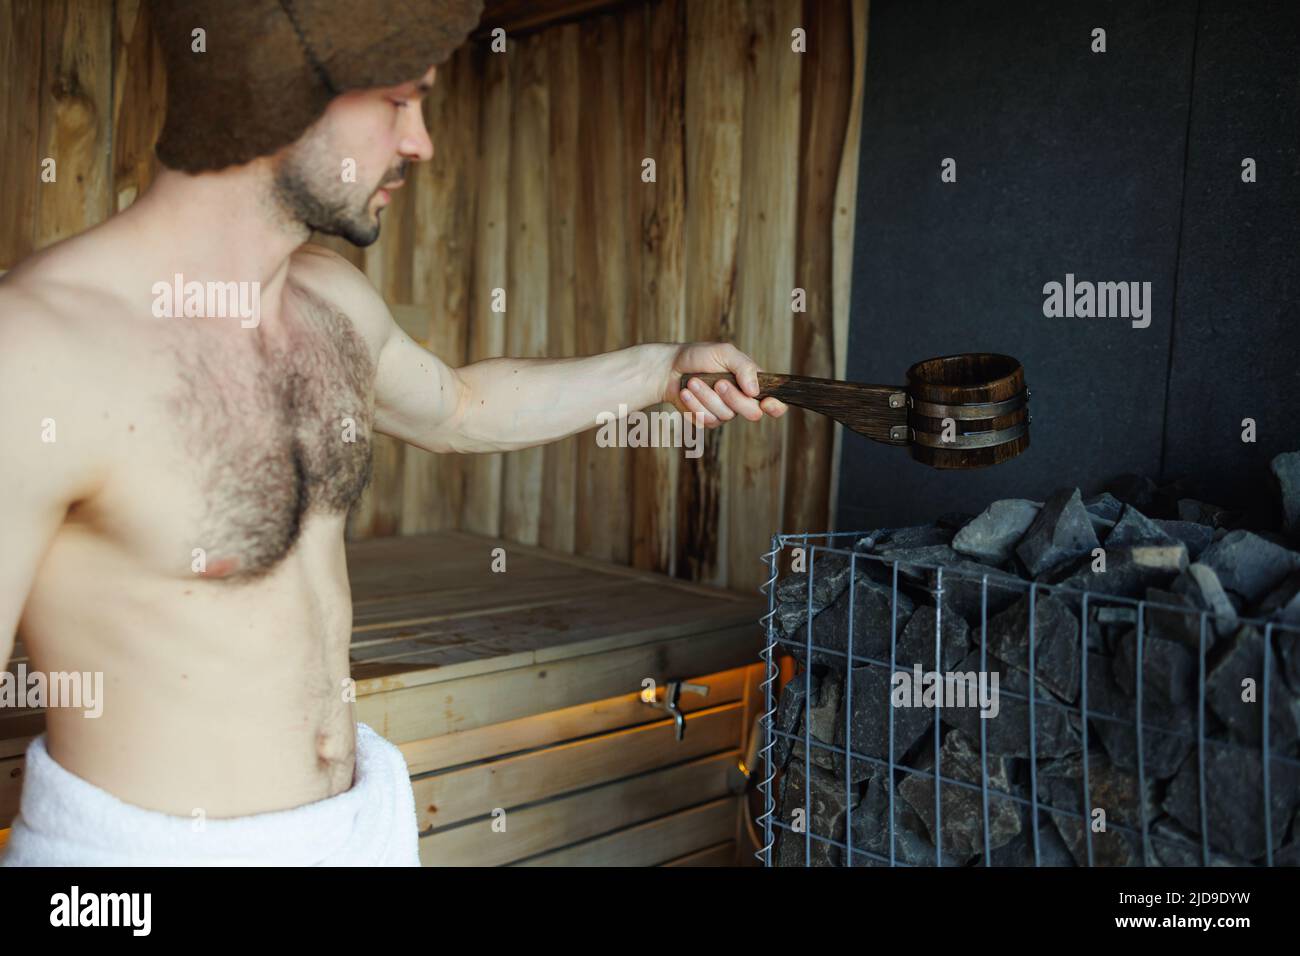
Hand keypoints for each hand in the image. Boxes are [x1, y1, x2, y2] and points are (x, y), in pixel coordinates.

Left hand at [663, 342, 788, 428]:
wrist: (670, 368)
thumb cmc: (699, 356)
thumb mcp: (724, 352)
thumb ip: (745, 367)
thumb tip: (755, 390)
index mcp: (752, 383)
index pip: (775, 401)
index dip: (776, 406)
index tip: (766, 402)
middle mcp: (742, 400)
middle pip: (752, 412)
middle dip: (734, 397)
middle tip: (719, 383)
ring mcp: (725, 412)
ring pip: (726, 415)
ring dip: (706, 397)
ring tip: (693, 381)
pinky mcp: (708, 420)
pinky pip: (707, 420)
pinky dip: (695, 404)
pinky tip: (686, 393)